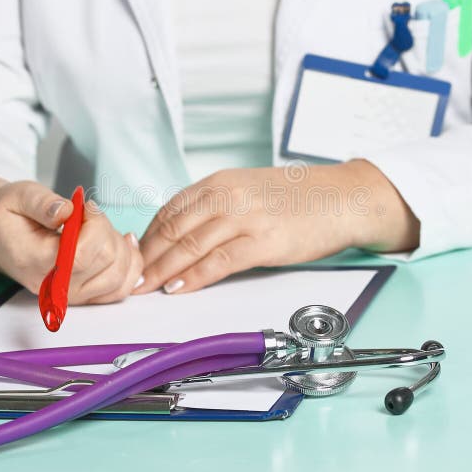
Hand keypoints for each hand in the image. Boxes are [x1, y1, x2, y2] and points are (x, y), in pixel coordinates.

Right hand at [0, 178, 143, 303]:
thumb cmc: (8, 214)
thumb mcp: (17, 196)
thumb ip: (41, 203)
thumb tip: (66, 211)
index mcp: (35, 262)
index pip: (81, 255)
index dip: (95, 226)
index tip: (86, 206)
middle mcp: (55, 286)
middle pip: (106, 262)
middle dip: (106, 230)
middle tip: (88, 213)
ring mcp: (71, 294)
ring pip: (120, 276)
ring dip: (119, 245)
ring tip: (99, 226)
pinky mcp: (85, 294)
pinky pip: (121, 288)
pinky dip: (130, 264)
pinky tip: (123, 242)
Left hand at [135, 160, 419, 293]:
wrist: (342, 198)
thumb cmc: (298, 198)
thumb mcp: (248, 190)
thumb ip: (216, 207)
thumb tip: (183, 236)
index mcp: (219, 182)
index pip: (169, 211)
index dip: (146, 238)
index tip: (134, 257)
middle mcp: (227, 195)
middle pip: (172, 230)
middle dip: (146, 258)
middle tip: (129, 279)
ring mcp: (244, 217)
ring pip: (188, 247)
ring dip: (162, 272)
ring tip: (145, 289)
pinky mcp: (263, 241)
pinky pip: (218, 262)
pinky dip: (194, 277)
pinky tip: (179, 288)